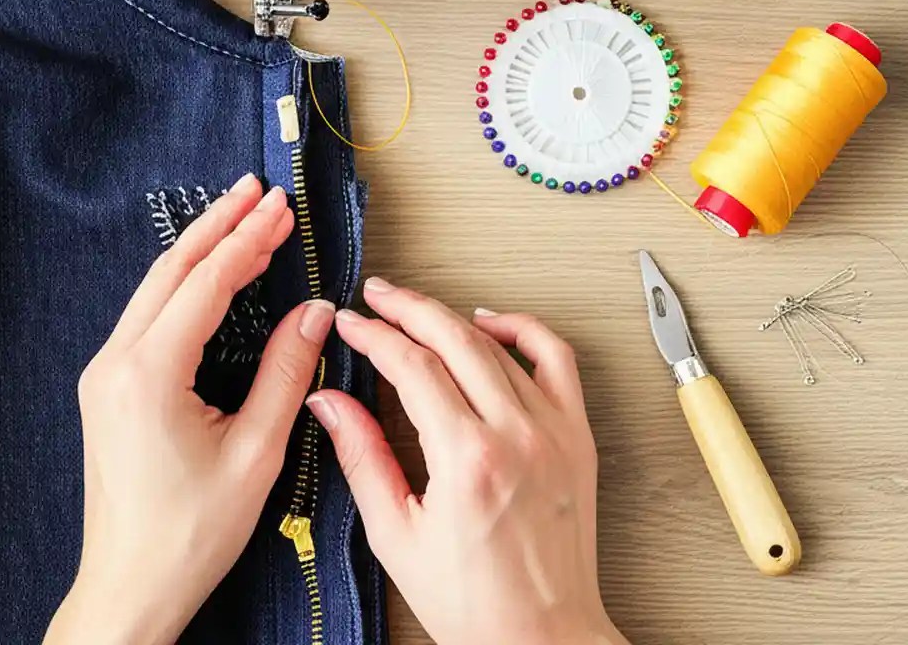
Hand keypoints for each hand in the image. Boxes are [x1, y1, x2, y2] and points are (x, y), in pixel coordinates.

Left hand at [44, 173, 334, 644]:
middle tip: (258, 190)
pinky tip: (210, 275)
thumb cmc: (191, 533)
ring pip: (154, 289)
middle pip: (170, 271)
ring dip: (199, 249)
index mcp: (148, 374)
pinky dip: (184, 285)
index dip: (249, 241)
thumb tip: (313, 311)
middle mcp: (115, 363)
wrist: (130, 585)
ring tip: (239, 215)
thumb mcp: (255, 452)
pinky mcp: (109, 389)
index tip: (283, 208)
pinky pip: (147, 317)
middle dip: (218, 225)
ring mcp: (105, 374)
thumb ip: (285, 372)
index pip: (206, 284)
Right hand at [306, 278, 627, 644]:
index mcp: (467, 460)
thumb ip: (361, 457)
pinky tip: (490, 325)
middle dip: (407, 308)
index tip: (349, 323)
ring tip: (418, 310)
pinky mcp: (577, 437)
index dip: (373, 335)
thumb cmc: (473, 602)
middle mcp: (516, 435)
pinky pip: (557, 359)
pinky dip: (524, 330)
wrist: (541, 635)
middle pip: (454, 338)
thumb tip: (330, 402)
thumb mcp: (395, 534)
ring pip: (500, 344)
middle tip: (376, 297)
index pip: (411, 365)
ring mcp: (554, 431)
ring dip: (454, 317)